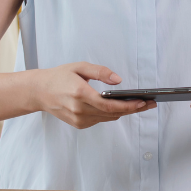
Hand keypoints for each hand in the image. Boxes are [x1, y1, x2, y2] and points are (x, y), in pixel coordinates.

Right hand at [33, 63, 152, 129]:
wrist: (40, 92)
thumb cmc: (59, 77)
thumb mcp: (79, 67)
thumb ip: (100, 72)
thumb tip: (118, 80)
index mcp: (80, 94)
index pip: (110, 105)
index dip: (129, 106)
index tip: (143, 102)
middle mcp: (79, 110)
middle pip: (112, 114)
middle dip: (133, 109)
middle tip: (150, 104)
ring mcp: (79, 119)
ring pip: (108, 118)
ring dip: (124, 112)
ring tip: (140, 105)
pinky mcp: (79, 124)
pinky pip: (100, 120)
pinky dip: (111, 114)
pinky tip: (120, 108)